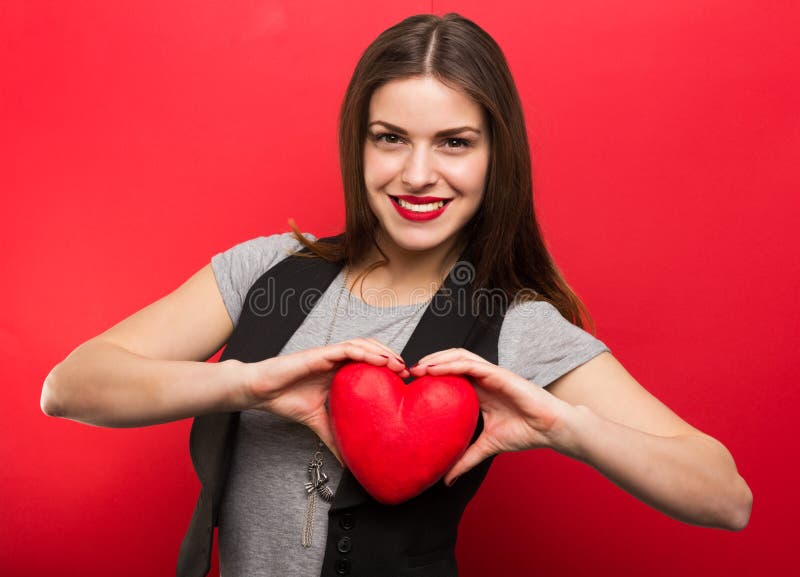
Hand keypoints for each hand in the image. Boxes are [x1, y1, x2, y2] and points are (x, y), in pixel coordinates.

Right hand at [244, 338, 407, 463]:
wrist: (262, 392)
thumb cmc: (286, 400)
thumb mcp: (318, 422)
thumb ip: (334, 438)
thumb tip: (347, 464)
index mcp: (339, 372)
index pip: (370, 364)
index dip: (388, 369)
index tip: (405, 383)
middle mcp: (337, 360)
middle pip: (371, 351)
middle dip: (391, 358)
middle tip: (408, 373)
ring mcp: (329, 355)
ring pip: (363, 345)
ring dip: (383, 352)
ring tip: (399, 365)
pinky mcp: (320, 353)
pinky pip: (347, 349)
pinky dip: (365, 352)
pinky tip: (379, 360)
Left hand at [408, 348, 574, 484]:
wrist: (550, 431)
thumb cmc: (524, 433)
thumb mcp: (486, 447)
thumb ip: (466, 459)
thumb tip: (447, 479)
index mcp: (480, 391)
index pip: (451, 375)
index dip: (431, 375)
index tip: (411, 384)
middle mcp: (484, 379)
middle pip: (451, 360)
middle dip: (429, 362)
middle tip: (408, 373)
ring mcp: (492, 374)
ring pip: (459, 357)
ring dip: (437, 359)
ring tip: (419, 367)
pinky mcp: (500, 374)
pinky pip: (472, 364)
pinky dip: (452, 364)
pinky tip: (436, 369)